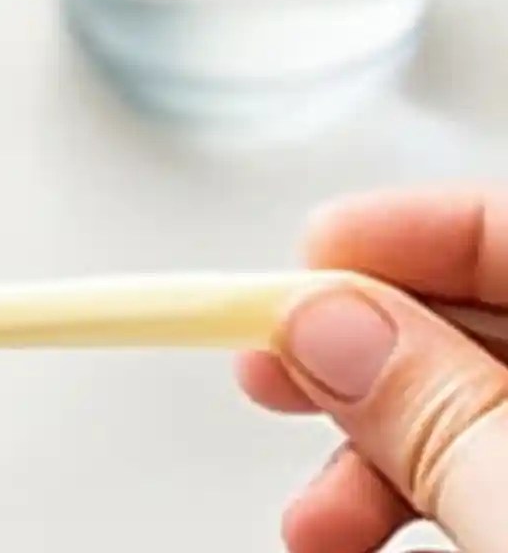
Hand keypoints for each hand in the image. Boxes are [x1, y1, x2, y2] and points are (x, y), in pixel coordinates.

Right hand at [237, 188, 507, 552]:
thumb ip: (435, 410)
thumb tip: (326, 321)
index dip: (400, 231)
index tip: (298, 258)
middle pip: (477, 327)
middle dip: (358, 357)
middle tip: (268, 374)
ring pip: (470, 421)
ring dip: (369, 459)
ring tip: (315, 525)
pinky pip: (484, 495)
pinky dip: (415, 509)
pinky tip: (371, 546)